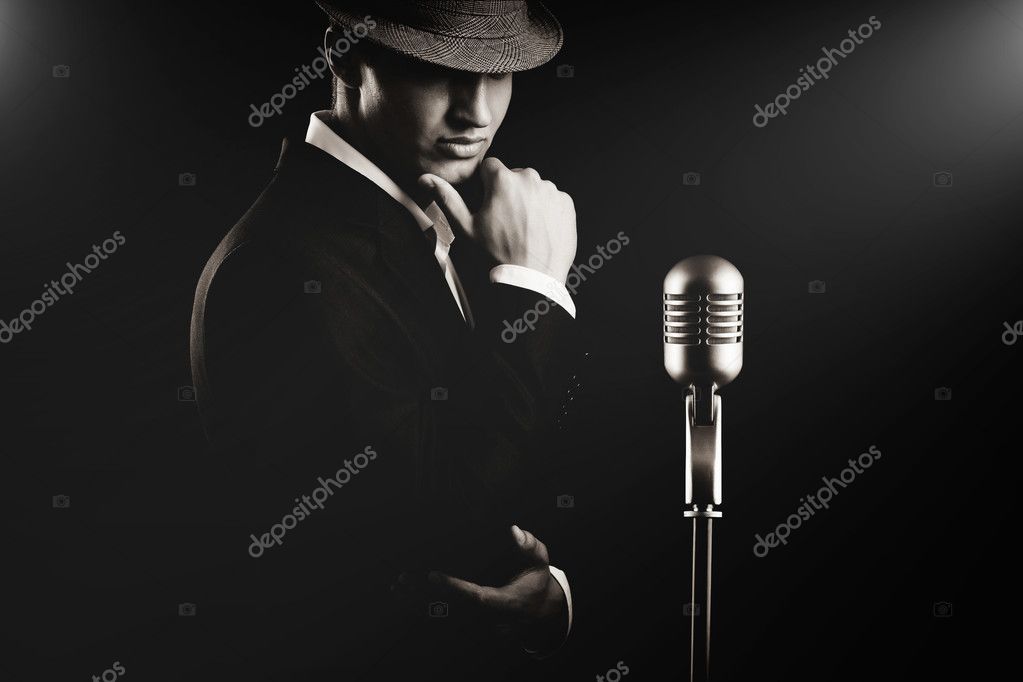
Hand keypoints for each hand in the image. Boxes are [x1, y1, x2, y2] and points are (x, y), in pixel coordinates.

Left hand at [391, 525, 568, 654]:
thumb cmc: (535, 580)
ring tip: (397, 586)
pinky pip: (441, 621)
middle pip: (451, 612)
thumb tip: (513, 531)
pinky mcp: (468, 627)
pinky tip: (403, 598)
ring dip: (417, 605)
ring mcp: (477, 627)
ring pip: (442, 619)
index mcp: (506, 604)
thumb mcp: (540, 561)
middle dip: (424, 596)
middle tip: (403, 578)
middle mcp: (488, 621)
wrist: (537, 611)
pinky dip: (420, 610)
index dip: (453, 589)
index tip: (433, 575)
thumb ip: (529, 545)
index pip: (476, 599)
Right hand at [418, 159, 576, 283]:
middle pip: (514, 176)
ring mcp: (551, 191)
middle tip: (505, 221)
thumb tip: (425, 178)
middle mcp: (530, 179)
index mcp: (503, 180)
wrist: (531, 281)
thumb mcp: (465, 228)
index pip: (491, 167)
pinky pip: (553, 200)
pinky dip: (547, 211)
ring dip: (529, 201)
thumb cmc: (496, 256)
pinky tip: (538, 230)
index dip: (487, 185)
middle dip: (509, 192)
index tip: (488, 203)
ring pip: (535, 188)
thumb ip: (446, 198)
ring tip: (523, 228)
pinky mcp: (567, 204)